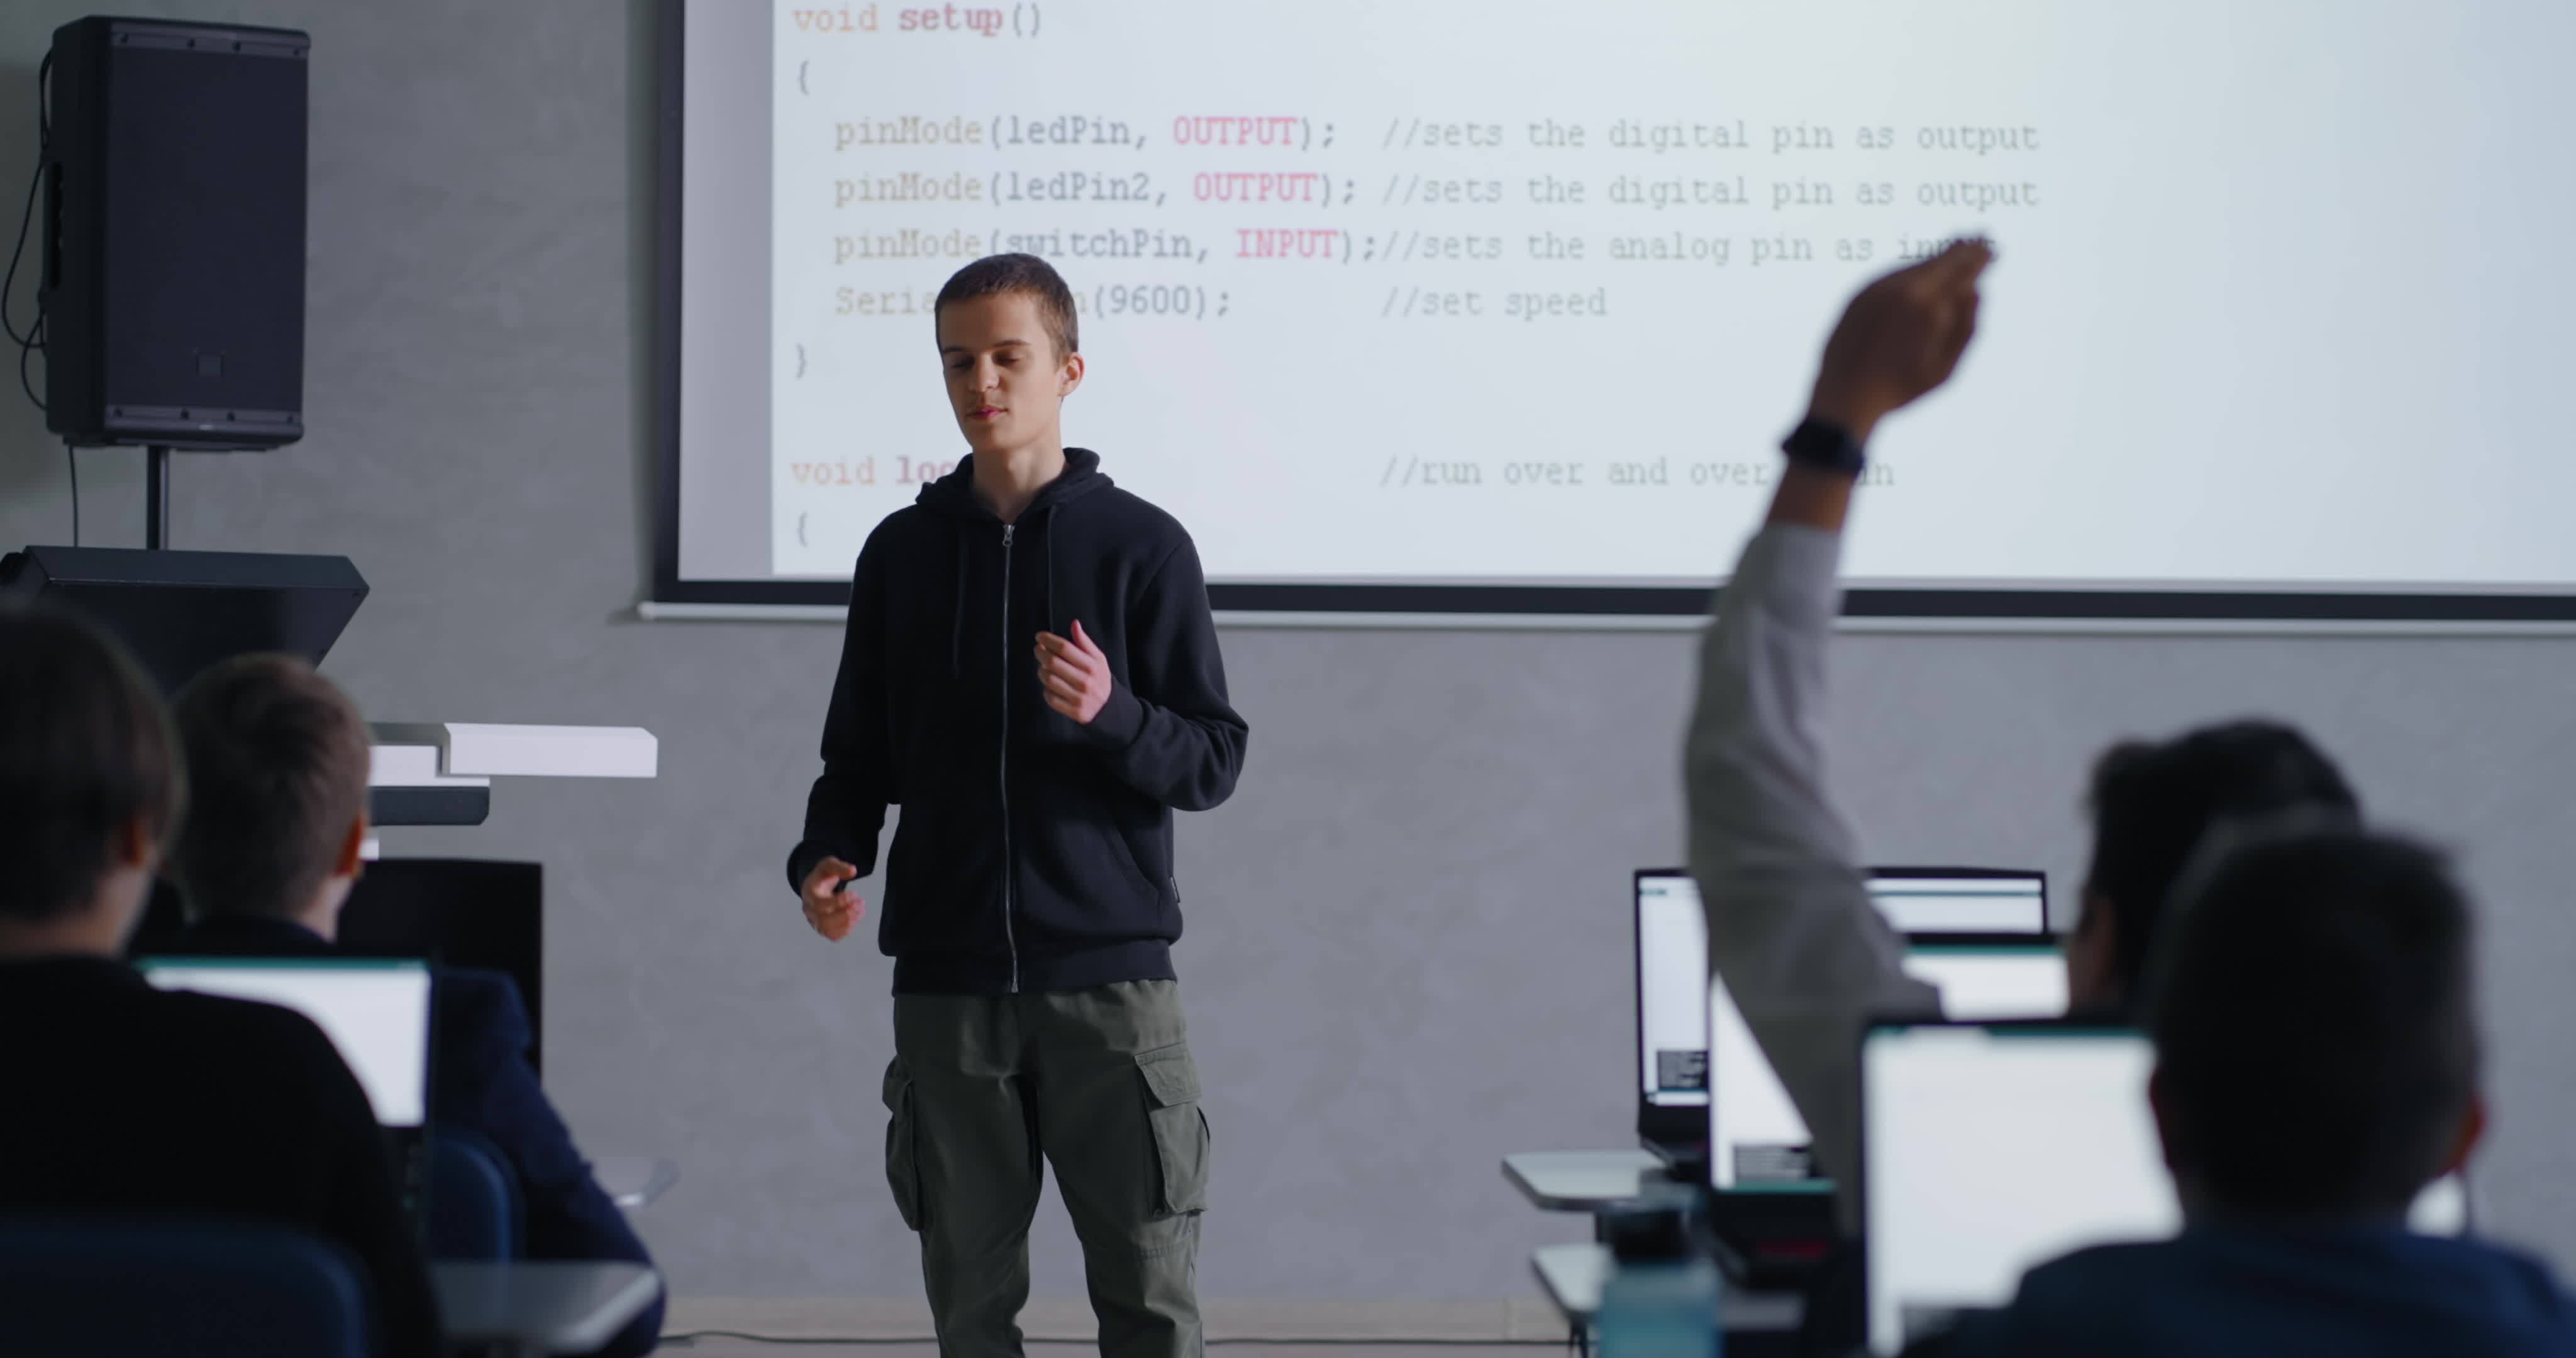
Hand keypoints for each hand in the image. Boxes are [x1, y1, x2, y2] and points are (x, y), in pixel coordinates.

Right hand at [800, 856, 862, 940]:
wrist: (815, 887)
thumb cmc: (822, 876)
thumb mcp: (828, 865)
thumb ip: (839, 867)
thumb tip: (853, 871)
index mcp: (809, 894)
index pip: (821, 904)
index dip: (839, 902)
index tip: (854, 895)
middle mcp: (809, 910)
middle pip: (824, 920)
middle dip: (845, 914)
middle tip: (861, 904)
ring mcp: (814, 921)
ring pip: (828, 930)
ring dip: (847, 923)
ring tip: (861, 911)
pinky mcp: (821, 928)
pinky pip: (832, 935)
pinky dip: (846, 930)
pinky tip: (856, 919)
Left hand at [1035, 619, 1113, 724]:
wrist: (1109, 707)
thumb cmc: (1099, 678)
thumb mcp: (1098, 659)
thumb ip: (1085, 642)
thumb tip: (1074, 624)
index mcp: (1092, 666)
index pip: (1064, 647)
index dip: (1048, 639)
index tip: (1040, 636)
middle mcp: (1085, 681)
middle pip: (1053, 662)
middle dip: (1040, 653)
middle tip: (1038, 649)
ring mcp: (1078, 697)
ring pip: (1049, 679)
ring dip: (1041, 671)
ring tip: (1043, 667)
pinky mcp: (1073, 711)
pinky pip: (1050, 697)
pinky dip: (1046, 689)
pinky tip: (1050, 685)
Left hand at [1807, 237, 1992, 443]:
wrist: (1844, 396)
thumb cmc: (1899, 389)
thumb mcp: (1944, 369)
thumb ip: (1966, 328)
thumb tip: (1975, 290)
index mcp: (1928, 306)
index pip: (1961, 269)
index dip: (1978, 257)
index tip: (1991, 249)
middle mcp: (1901, 290)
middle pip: (1938, 260)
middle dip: (1960, 250)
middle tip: (1978, 238)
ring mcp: (1876, 290)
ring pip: (1914, 266)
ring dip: (1935, 259)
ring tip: (1954, 250)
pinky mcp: (1858, 296)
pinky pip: (1891, 275)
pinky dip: (1911, 271)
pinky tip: (1921, 274)